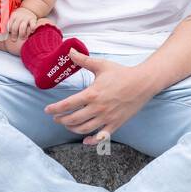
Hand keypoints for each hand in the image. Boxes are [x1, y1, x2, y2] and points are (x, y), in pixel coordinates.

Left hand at [7, 6, 37, 40]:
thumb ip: (10, 23)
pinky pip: (32, 26)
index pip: (9, 25)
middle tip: (14, 40)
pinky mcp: (33, 20)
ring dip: (22, 34)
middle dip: (14, 35)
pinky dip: (32, 30)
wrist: (29, 9)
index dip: (9, 31)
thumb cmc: (20, 16)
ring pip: (22, 27)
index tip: (9, 34)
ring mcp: (26, 18)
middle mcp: (19, 16)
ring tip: (22, 37)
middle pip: (14, 27)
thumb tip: (4, 33)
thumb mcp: (14, 17)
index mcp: (13, 15)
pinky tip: (31, 31)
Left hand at [43, 52, 158, 144]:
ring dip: (72, 128)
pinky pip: (101, 137)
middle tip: (56, 118)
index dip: (55, 109)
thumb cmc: (121, 73)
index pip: (67, 105)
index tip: (47, 110)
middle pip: (73, 119)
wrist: (142, 83)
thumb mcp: (101, 65)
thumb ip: (83, 60)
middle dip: (61, 120)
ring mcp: (107, 118)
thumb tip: (70, 50)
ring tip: (68, 124)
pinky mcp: (115, 124)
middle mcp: (98, 108)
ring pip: (84, 129)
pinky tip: (85, 140)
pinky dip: (91, 141)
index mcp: (92, 94)